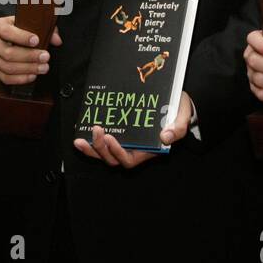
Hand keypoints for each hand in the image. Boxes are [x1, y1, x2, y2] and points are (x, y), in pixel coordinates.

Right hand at [0, 16, 60, 85]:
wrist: (9, 40)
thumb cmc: (21, 31)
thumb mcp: (31, 24)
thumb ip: (46, 29)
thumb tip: (56, 40)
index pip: (6, 31)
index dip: (21, 37)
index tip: (36, 40)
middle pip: (8, 52)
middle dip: (29, 56)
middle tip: (45, 57)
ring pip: (7, 67)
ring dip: (28, 69)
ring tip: (43, 68)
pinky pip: (6, 78)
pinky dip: (20, 79)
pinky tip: (33, 75)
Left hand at [73, 91, 193, 168]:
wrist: (176, 103)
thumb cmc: (179, 112)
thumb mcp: (183, 117)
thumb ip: (178, 128)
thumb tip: (166, 137)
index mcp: (148, 150)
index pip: (128, 160)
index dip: (116, 152)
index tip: (109, 137)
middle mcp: (134, 149)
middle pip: (112, 158)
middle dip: (100, 148)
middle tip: (96, 129)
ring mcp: (125, 142)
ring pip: (104, 153)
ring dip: (91, 147)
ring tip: (79, 139)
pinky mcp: (119, 132)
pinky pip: (102, 141)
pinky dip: (91, 138)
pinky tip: (82, 129)